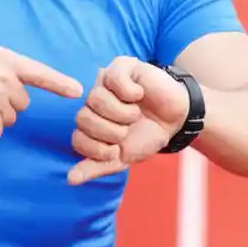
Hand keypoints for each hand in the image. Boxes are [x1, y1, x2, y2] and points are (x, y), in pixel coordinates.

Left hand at [68, 56, 188, 184]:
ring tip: (135, 113)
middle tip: (128, 129)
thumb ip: (97, 167)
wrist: (176, 120)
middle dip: (111, 131)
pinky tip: (139, 94)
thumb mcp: (123, 158)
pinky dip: (130, 92)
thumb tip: (71, 180)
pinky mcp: (121, 66)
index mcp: (89, 122)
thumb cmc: (147, 136)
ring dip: (122, 113)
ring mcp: (104, 81)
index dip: (99, 148)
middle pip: (83, 118)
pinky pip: (113, 79)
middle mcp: (92, 101)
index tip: (117, 149)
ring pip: (96, 98)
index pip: (77, 138)